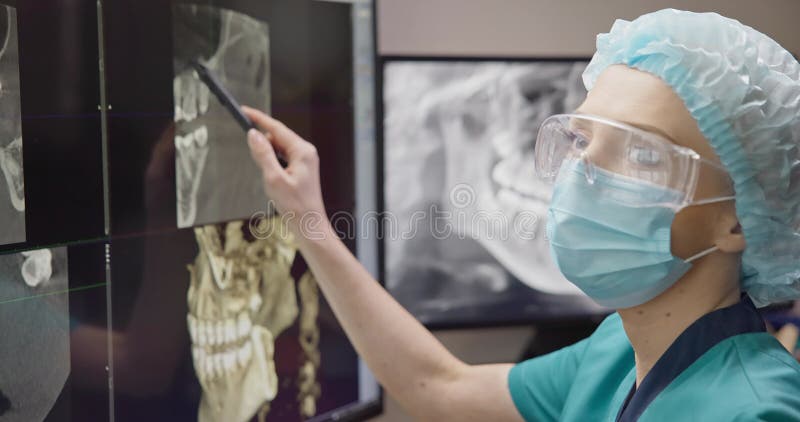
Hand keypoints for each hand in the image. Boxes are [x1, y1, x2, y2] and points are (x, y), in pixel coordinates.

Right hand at [242, 106, 327, 235]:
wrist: (309, 225)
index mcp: (302, 151)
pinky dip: (273, 165)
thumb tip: (253, 135)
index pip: (277, 128)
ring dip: (268, 158)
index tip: (244, 111)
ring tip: (270, 180)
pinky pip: (282, 159)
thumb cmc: (296, 206)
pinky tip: (273, 181)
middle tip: (255, 161)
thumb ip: (263, 155)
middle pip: (277, 138)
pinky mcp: (301, 169)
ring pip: (279, 149)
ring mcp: (305, 161)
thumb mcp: (274, 179)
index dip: (259, 118)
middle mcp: (306, 152)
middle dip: (263, 145)